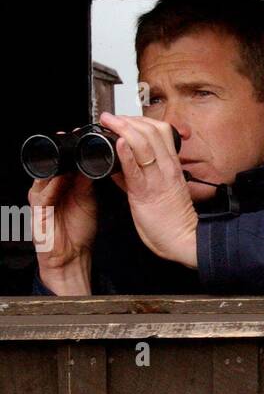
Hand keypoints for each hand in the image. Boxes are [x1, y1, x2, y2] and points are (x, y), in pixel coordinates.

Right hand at [28, 145, 97, 293]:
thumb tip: (94, 163)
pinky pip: (43, 195)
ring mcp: (41, 199)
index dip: (70, 150)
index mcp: (58, 185)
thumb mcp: (87, 201)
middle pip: (51, 165)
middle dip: (61, 152)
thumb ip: (87, 183)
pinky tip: (61, 178)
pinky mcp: (38, 211)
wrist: (72, 256)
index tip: (82, 138)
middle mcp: (47, 189)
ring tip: (67, 154)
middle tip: (73, 138)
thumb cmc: (77, 230)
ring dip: (56, 165)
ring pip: (45, 176)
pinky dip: (53, 186)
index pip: (61, 162)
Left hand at [99, 112, 198, 268]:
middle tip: (112, 117)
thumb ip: (140, 175)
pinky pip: (136, 169)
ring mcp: (157, 178)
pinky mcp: (146, 193)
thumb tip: (122, 162)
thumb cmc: (174, 219)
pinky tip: (117, 144)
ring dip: (124, 128)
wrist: (184, 240)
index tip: (125, 119)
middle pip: (151, 131)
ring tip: (110, 122)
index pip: (161, 131)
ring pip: (144, 143)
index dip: (141, 120)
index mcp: (171, 166)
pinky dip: (126, 154)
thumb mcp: (163, 189)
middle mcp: (166, 168)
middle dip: (128, 119)